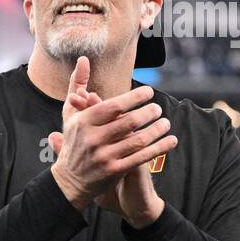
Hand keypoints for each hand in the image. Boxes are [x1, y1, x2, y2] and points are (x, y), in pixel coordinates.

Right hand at [47, 56, 174, 215]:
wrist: (69, 181)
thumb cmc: (73, 142)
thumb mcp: (70, 114)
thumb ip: (76, 86)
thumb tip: (83, 59)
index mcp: (83, 122)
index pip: (113, 106)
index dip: (135, 97)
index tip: (149, 92)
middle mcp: (92, 139)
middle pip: (128, 122)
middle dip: (148, 113)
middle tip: (158, 109)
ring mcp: (103, 157)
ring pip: (138, 140)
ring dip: (157, 130)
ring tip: (166, 123)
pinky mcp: (114, 171)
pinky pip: (142, 157)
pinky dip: (159, 148)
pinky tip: (171, 141)